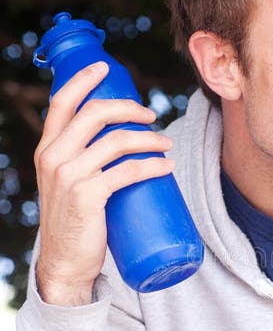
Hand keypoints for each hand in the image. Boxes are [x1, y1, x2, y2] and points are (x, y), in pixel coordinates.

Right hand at [34, 61, 174, 305]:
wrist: (66, 262)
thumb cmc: (75, 221)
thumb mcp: (66, 183)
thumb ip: (81, 161)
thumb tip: (119, 141)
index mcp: (47, 149)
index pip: (61, 102)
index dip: (84, 79)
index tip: (105, 67)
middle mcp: (54, 157)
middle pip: (95, 113)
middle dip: (130, 108)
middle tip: (152, 115)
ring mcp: (69, 176)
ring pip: (117, 141)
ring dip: (149, 138)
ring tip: (166, 143)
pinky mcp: (88, 196)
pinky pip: (127, 171)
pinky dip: (153, 165)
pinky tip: (167, 165)